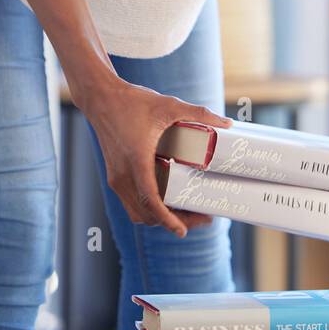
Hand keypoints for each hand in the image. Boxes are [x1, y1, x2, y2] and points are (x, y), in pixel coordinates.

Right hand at [71, 71, 232, 235]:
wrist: (101, 98)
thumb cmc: (132, 101)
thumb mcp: (169, 105)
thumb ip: (199, 114)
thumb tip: (227, 123)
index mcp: (136, 161)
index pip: (151, 200)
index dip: (168, 220)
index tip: (182, 231)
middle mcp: (122, 175)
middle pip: (147, 213)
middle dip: (173, 221)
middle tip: (201, 217)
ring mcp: (116, 178)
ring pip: (137, 212)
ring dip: (159, 218)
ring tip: (186, 212)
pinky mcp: (114, 176)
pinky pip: (131, 202)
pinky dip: (148, 208)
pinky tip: (167, 201)